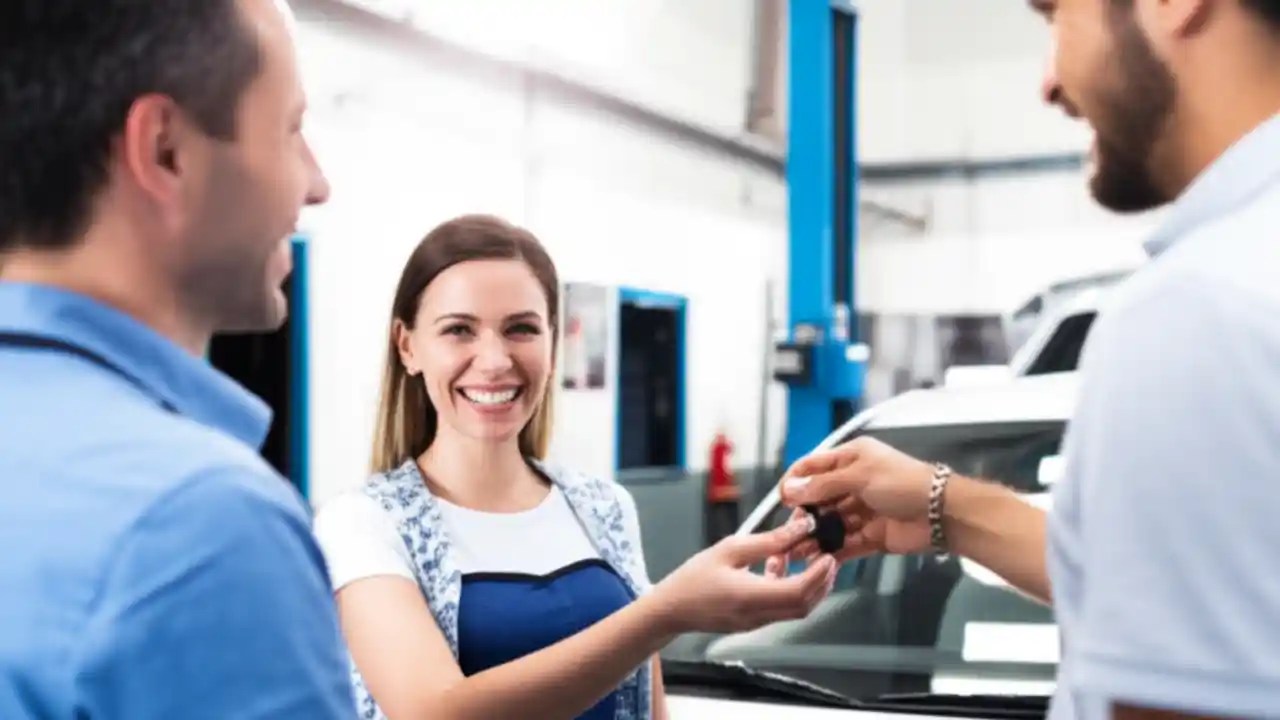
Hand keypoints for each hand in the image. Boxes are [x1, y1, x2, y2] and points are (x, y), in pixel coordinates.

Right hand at [652, 518, 836, 634]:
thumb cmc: (693, 578)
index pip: (798, 592)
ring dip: (809, 584)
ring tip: (806, 556)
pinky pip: (781, 607)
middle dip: (823, 581)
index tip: (828, 555)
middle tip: (827, 555)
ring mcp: (757, 622)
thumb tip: (799, 528)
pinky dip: (790, 588)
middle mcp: (758, 615)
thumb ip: (768, 541)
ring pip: (796, 608)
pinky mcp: (754, 622)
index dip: (820, 575)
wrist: (671, 609)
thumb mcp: (730, 549)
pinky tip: (778, 565)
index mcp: (750, 597)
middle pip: (805, 605)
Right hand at [778, 436, 936, 559]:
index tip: (781, 498)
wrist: (943, 513)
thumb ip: (822, 484)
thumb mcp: (859, 475)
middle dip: (803, 514)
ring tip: (797, 550)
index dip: (795, 481)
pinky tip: (816, 559)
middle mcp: (854, 482)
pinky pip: (845, 543)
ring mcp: (862, 510)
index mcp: (851, 458)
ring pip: (830, 523)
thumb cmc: (904, 483)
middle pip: (819, 498)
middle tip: (790, 531)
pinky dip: (831, 551)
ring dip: (814, 536)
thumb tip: (790, 489)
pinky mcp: (871, 535)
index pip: (813, 466)